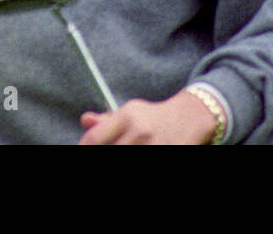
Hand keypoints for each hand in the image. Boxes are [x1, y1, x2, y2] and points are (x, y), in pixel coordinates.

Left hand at [78, 91, 217, 144]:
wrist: (190, 119)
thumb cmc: (153, 116)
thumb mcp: (130, 111)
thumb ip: (106, 119)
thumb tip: (84, 120)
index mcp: (127, 117)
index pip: (95, 138)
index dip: (83, 148)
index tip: (81, 149)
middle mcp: (140, 132)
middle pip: (110, 151)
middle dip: (101, 153)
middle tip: (99, 152)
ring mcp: (154, 146)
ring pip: (126, 156)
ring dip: (121, 154)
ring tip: (124, 147)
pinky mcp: (167, 153)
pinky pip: (145, 161)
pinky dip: (137, 158)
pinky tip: (135, 152)